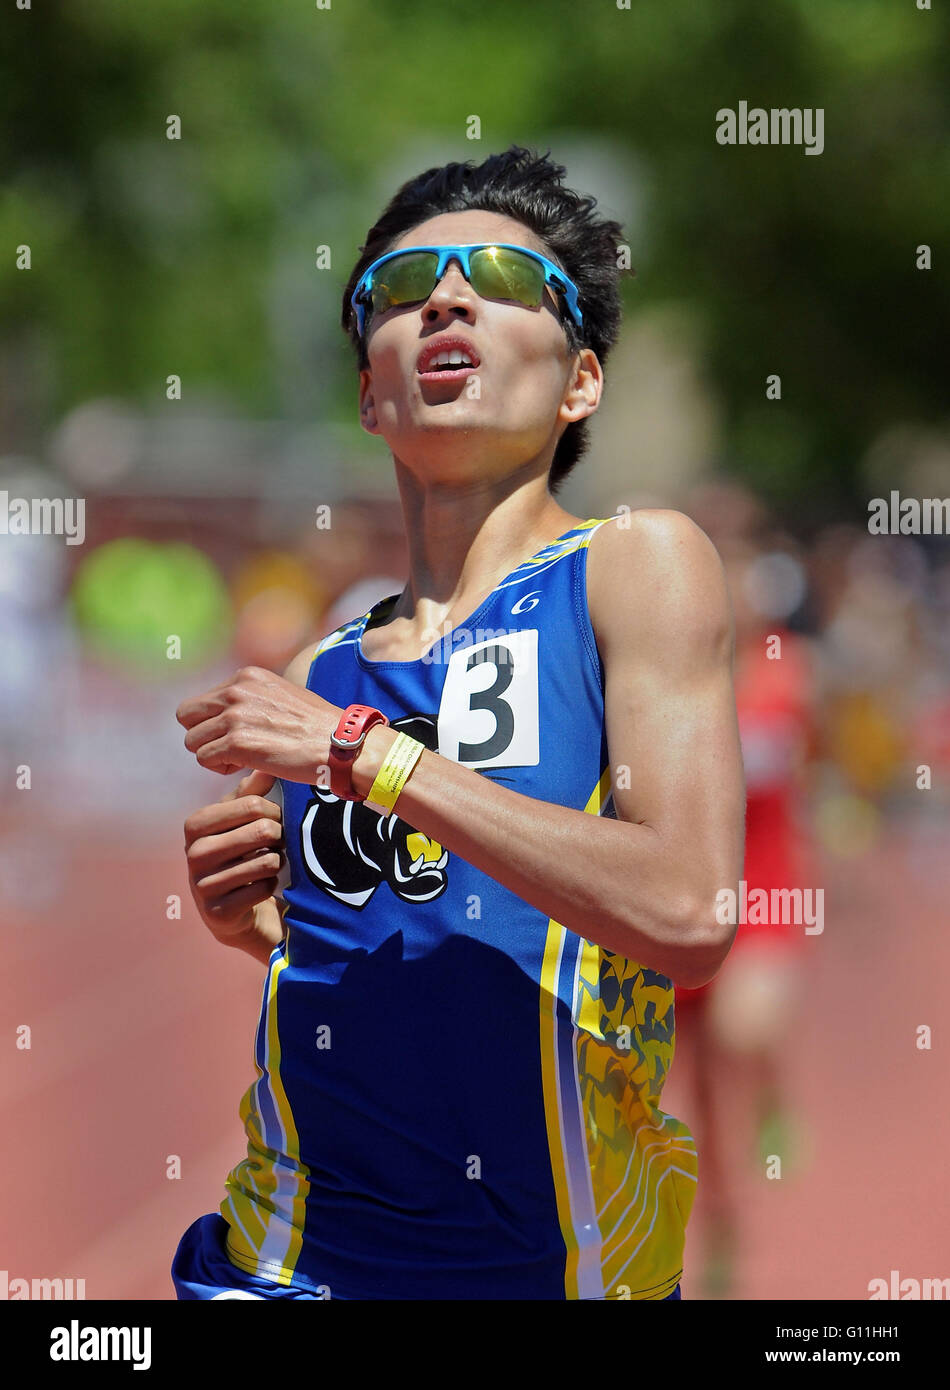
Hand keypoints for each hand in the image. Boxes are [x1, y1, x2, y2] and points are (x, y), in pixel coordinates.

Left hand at [176, 665, 341, 781]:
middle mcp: (237, 691)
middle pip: (187, 717)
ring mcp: (235, 717)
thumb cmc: (317, 727)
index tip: (238, 734)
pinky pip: (205, 759)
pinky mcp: (237, 743)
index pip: (203, 700)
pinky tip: (245, 767)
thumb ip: (253, 698)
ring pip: (193, 741)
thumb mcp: (282, 694)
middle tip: (228, 749)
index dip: (214, 722)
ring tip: (240, 760)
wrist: (340, 743)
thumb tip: (229, 714)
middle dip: (204, 735)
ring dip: (213, 755)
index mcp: (246, 676)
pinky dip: (220, 769)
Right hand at [183, 768, 286, 955]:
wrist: (229, 909)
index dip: (274, 811)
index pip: (252, 804)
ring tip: (269, 862)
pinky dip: (270, 886)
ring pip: (267, 861)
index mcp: (195, 824)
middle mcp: (194, 853)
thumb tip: (266, 765)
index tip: (276, 819)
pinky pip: (264, 889)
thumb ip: (249, 793)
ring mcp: (203, 885)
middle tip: (277, 843)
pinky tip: (260, 886)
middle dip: (279, 837)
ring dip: (277, 862)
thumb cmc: (235, 854)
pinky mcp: (218, 912)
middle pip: (262, 831)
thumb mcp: (236, 821)